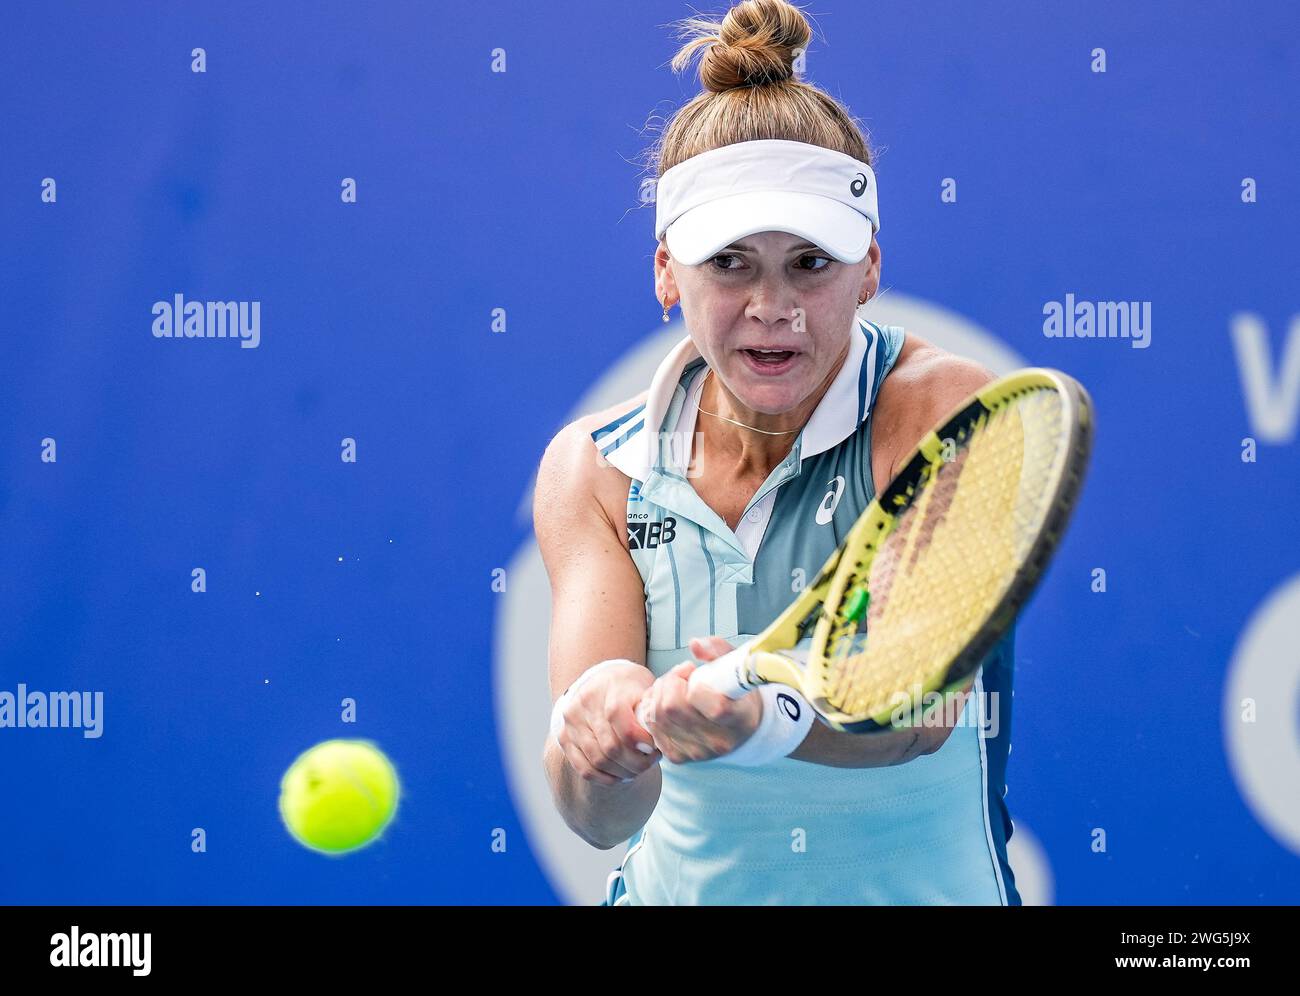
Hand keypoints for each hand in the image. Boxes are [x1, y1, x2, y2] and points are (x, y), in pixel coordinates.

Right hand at [553, 661, 661, 786]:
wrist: (600, 680)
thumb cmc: (628, 688)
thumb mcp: (643, 688)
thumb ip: (649, 712)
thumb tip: (655, 742)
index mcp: (609, 688)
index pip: (622, 724)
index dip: (640, 742)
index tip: (654, 750)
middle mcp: (585, 704)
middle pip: (611, 747)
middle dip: (635, 763)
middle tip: (649, 763)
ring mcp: (571, 722)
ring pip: (598, 760)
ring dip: (622, 772)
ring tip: (636, 770)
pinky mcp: (564, 738)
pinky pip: (583, 768)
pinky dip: (603, 778)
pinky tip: (618, 776)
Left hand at [635, 636, 762, 764]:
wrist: (741, 728)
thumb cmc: (738, 693)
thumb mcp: (736, 666)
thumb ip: (718, 650)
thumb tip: (694, 644)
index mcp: (739, 719)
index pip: (712, 706)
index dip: (694, 683)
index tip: (693, 671)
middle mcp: (718, 741)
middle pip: (673, 708)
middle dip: (669, 683)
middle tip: (679, 676)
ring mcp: (697, 752)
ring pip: (658, 717)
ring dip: (658, 695)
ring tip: (671, 687)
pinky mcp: (679, 757)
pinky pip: (652, 728)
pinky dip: (652, 710)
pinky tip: (665, 703)